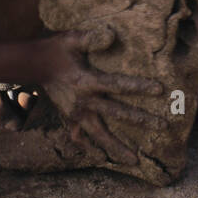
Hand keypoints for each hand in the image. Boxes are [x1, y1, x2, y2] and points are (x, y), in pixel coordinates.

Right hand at [38, 29, 165, 165]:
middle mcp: (83, 102)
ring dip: (117, 148)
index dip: (139, 86)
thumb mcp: (71, 38)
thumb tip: (111, 35)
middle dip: (141, 120)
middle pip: (117, 113)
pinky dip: (92, 148)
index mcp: (86, 82)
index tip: (160, 89)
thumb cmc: (56, 49)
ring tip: (135, 161)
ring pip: (99, 135)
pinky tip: (104, 157)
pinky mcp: (70, 118)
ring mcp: (76, 113)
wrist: (33, 65)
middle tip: (164, 126)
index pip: (118, 85)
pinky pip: (81, 138)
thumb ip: (91, 38)